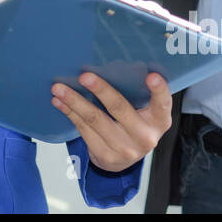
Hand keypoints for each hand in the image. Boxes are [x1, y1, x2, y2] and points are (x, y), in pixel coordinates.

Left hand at [52, 72, 171, 172]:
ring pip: (95, 120)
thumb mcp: (144, 110)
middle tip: (84, 76)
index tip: (152, 75)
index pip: (163, 103)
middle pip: (119, 108)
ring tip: (58, 88)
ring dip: (74, 101)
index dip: (159, 90)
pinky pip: (83, 130)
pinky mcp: (105, 156)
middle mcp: (145, 136)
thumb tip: (107, 63)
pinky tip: (59, 102)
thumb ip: (136, 92)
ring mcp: (125, 149)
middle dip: (100, 90)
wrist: (125, 158)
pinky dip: (70, 113)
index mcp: (159, 120)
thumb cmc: (134, 123)